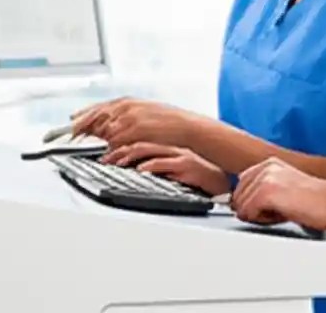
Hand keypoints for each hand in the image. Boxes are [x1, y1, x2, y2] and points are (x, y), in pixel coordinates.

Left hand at [70, 97, 198, 147]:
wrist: (188, 127)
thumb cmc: (169, 122)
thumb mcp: (146, 113)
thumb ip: (126, 117)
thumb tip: (109, 124)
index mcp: (130, 102)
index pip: (101, 106)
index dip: (85, 114)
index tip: (72, 120)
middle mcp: (129, 108)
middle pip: (98, 115)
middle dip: (82, 125)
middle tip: (70, 134)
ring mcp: (133, 120)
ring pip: (105, 129)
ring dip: (93, 138)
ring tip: (81, 146)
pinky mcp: (138, 132)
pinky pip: (118, 141)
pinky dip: (108, 147)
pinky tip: (104, 154)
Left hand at [102, 142, 231, 195]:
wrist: (222, 182)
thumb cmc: (196, 178)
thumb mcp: (172, 171)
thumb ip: (156, 169)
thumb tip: (134, 172)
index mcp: (166, 148)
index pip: (138, 143)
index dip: (119, 149)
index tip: (104, 157)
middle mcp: (171, 148)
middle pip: (139, 144)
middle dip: (119, 152)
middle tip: (104, 160)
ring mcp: (179, 155)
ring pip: (150, 150)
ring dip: (131, 156)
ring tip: (118, 163)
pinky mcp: (187, 164)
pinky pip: (166, 163)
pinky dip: (151, 166)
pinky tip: (141, 170)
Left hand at [231, 157, 325, 231]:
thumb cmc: (316, 202)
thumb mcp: (285, 189)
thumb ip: (263, 191)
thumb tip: (241, 207)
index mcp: (269, 164)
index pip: (241, 185)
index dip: (251, 202)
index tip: (269, 208)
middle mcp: (265, 167)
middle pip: (237, 196)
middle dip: (252, 209)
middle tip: (278, 211)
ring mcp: (265, 177)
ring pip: (240, 206)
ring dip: (257, 216)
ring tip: (282, 212)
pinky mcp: (266, 192)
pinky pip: (247, 213)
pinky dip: (261, 220)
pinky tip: (281, 215)